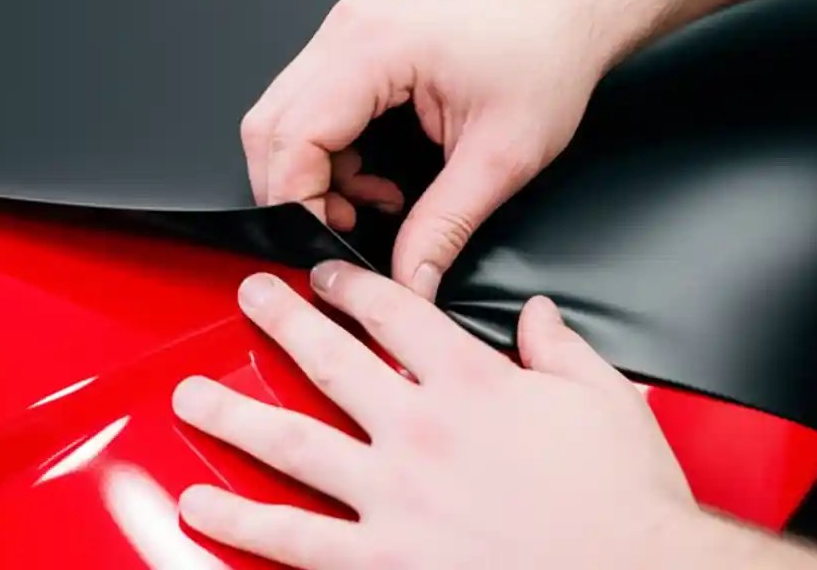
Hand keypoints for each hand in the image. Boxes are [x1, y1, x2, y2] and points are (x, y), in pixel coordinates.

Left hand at [171, 262, 698, 568]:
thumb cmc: (625, 500)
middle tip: (249, 296)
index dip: (354, 285)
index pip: (397, 313)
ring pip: (294, 443)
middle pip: (332, 359)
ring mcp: (394, 497)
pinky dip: (243, 522)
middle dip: (283, 320)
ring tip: (191, 395)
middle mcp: (422, 431)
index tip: (328, 275)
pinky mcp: (384, 559)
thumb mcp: (606, 399)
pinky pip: (297, 538)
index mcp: (473, 384)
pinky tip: (203, 505)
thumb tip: (535, 313)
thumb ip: (559, 347)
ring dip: (235, 414)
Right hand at [240, 0, 614, 299]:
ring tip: (372, 204)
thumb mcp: (500, 159)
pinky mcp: (354, 46)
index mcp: (373, 46)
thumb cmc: (545, 62)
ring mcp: (345, 35)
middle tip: (342, 232)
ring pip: (284, 120)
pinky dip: (329, 156)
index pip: (292, 137)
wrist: (568, 15)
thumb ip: (444, 227)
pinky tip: (374, 179)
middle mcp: (346, 32)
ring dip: (313, 176)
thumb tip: (407, 285)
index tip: (326, 246)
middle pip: (271, 127)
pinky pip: (310, 110)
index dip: (297, 203)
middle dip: (296, 193)